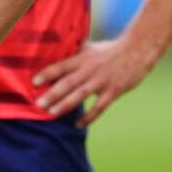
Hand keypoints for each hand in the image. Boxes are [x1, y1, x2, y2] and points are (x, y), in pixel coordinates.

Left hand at [33, 37, 156, 126]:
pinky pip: (99, 107)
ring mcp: (101, 81)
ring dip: (65, 105)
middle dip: (52, 94)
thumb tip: (56, 51)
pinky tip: (78, 125)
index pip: (61, 66)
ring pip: (80, 94)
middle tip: (38, 104)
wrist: (137, 51)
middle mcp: (89, 69)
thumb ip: (74, 52)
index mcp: (82, 58)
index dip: (47, 73)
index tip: (34, 82)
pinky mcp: (113, 91)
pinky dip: (88, 117)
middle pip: (67, 82)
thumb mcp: (90, 47)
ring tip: (52, 113)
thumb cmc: (111, 49)